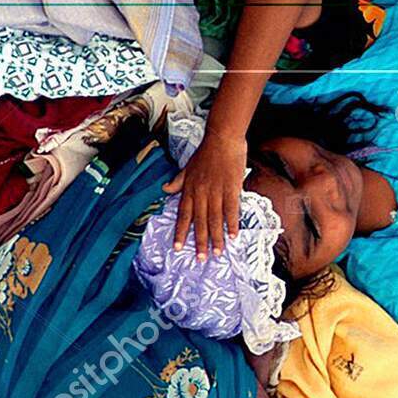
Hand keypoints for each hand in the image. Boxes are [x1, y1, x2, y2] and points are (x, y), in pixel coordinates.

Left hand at [164, 128, 247, 259]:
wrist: (222, 139)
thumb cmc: (205, 152)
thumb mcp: (187, 167)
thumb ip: (177, 181)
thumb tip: (164, 190)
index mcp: (189, 190)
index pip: (183, 215)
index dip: (181, 232)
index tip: (178, 248)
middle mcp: (201, 193)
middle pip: (200, 222)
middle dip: (200, 241)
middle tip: (201, 259)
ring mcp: (217, 192)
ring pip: (215, 219)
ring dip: (216, 237)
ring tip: (217, 253)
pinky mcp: (231, 188)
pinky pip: (231, 209)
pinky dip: (232, 223)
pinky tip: (233, 236)